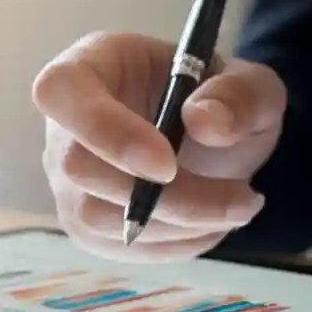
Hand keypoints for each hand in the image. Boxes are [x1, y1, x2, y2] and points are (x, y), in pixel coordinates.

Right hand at [33, 32, 286, 262]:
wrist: (214, 139)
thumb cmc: (218, 99)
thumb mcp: (250, 85)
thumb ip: (238, 95)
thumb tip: (205, 123)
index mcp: (90, 64)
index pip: (61, 92)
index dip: (105, 130)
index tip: (168, 164)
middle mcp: (64, 124)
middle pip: (79, 168)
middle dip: (164, 196)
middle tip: (240, 199)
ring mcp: (66, 179)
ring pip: (98, 218)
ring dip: (178, 225)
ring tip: (238, 208)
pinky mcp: (85, 224)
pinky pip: (118, 247)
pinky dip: (175, 244)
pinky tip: (212, 223)